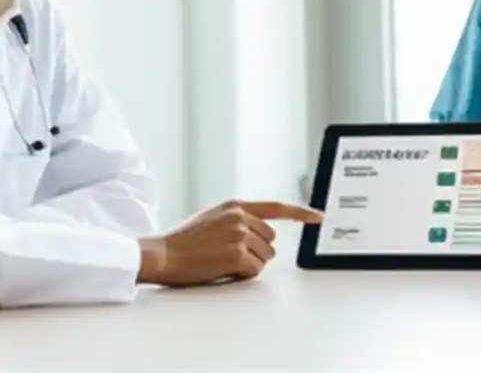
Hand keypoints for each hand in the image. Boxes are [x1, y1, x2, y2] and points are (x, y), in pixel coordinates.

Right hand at [137, 200, 322, 285]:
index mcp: (236, 206)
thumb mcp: (213, 218)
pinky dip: (243, 275)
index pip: (277, 207)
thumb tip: (263, 231)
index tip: (318, 216)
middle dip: (257, 251)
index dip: (301, 213)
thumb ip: (238, 219)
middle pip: (271, 240)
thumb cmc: (184, 241)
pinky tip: (223, 270)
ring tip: (222, 261)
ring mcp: (240, 235)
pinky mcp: (237, 254)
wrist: (163, 254)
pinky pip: (255, 270)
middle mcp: (241, 217)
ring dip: (249, 264)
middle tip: (230, 255)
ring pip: (265, 257)